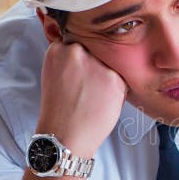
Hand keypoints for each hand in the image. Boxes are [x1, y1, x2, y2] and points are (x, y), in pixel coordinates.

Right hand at [37, 40, 126, 155]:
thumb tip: (91, 50)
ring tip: (94, 98)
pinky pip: (121, 79)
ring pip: (110, 65)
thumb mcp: (56, 75)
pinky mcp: (114, 78)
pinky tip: (102, 103)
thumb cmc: (61, 110)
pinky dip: (116, 91)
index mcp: (58, 49)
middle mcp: (76, 51)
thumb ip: (70, 60)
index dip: (83, 61)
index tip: (80, 75)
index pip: (80, 43)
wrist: (65, 136)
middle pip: (96, 52)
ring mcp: (96, 64)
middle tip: (88, 89)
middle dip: (96, 67)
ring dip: (107, 78)